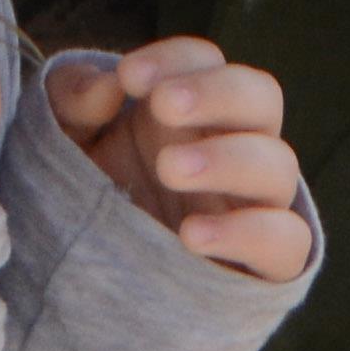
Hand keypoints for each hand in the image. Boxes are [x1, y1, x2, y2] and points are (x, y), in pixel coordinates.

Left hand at [49, 36, 313, 282]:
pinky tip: (191, 235)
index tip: (129, 78)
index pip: (206, 62)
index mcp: (188, 112)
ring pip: (279, 166)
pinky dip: (249, 233)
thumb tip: (107, 86)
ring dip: (229, 159)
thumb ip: (72, 101)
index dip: (176, 60)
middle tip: (162, 107)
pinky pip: (287, 242)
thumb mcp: (62, 143)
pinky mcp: (262, 265)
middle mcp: (230, 148)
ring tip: (168, 170)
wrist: (87, 290)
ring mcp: (251, 206)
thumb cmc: (85, 200)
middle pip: (261, 96)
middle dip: (216, 93)